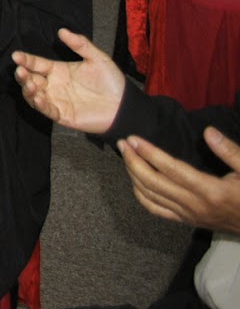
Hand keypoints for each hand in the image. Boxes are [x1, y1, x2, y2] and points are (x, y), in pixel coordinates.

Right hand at [13, 27, 125, 133]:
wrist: (124, 106)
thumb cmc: (111, 82)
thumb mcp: (98, 58)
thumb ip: (80, 44)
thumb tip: (62, 30)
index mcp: (58, 70)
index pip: (36, 64)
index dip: (25, 60)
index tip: (16, 55)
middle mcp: (53, 85)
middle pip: (30, 79)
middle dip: (22, 75)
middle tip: (20, 71)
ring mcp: (56, 100)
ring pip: (33, 96)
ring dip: (28, 90)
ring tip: (30, 84)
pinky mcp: (62, 115)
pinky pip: (47, 111)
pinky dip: (40, 105)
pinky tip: (39, 98)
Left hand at [121, 128, 239, 234]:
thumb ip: (229, 151)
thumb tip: (208, 132)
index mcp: (210, 190)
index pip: (170, 169)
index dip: (149, 153)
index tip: (134, 139)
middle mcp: (195, 205)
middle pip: (153, 182)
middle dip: (134, 161)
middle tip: (123, 143)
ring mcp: (189, 215)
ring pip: (150, 196)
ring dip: (133, 176)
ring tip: (126, 156)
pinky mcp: (187, 221)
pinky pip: (156, 210)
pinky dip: (141, 195)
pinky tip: (135, 181)